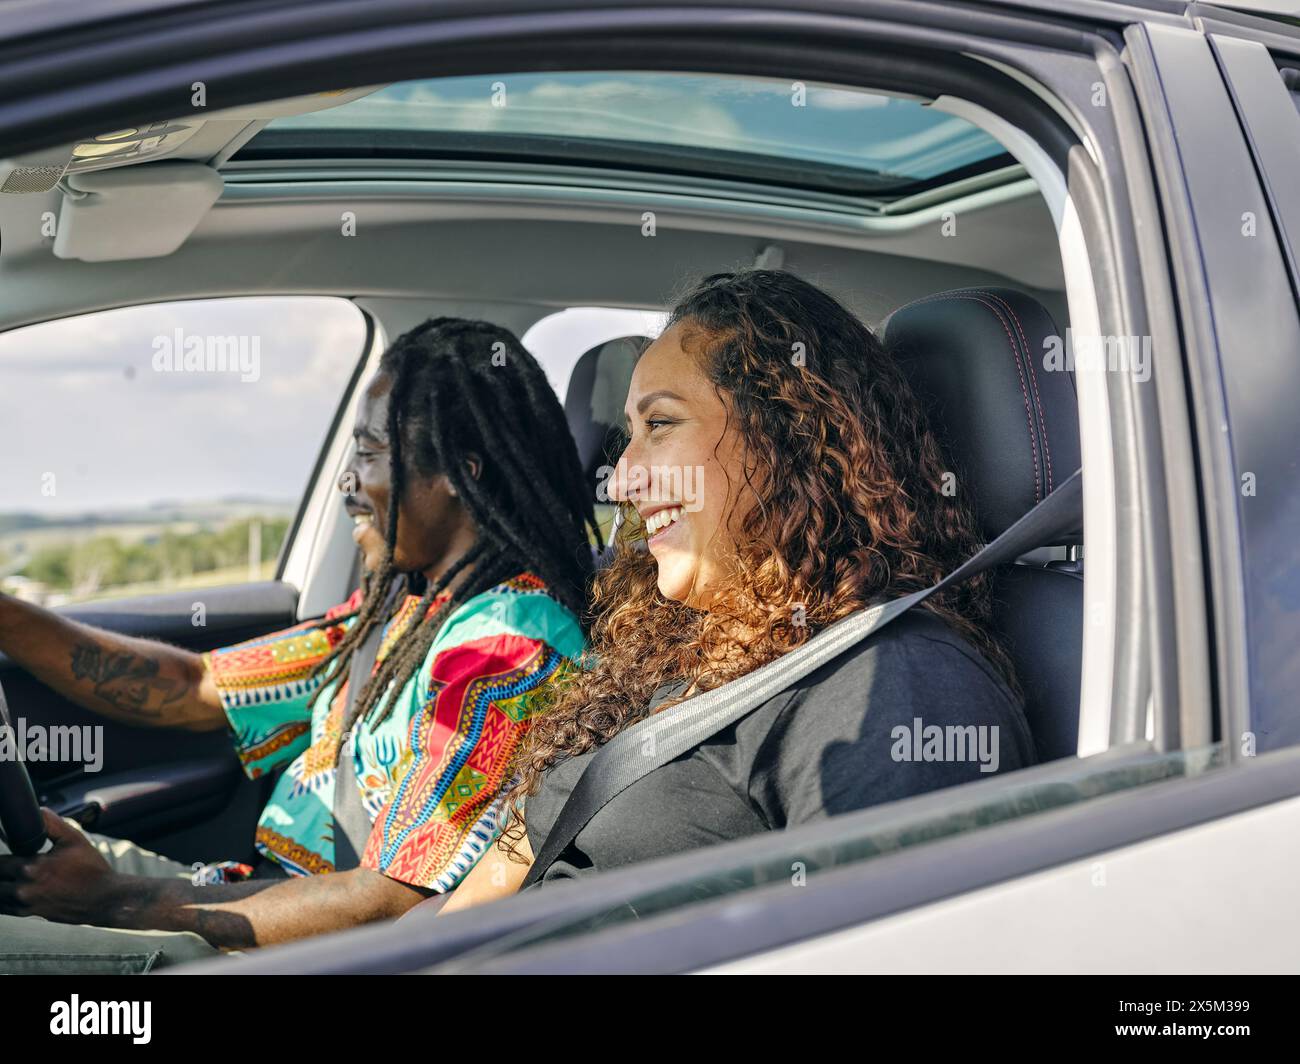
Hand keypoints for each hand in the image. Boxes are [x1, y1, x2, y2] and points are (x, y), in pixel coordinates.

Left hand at [0, 808, 115, 922]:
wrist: (104, 899)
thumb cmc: (91, 869)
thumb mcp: (74, 839)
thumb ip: (51, 824)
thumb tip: (37, 810)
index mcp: (31, 867)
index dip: (3, 857)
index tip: (13, 855)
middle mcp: (23, 889)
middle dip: (2, 871)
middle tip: (12, 865)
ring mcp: (24, 905)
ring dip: (3, 884)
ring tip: (13, 876)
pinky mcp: (29, 915)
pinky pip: (4, 908)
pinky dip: (6, 898)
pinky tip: (16, 889)